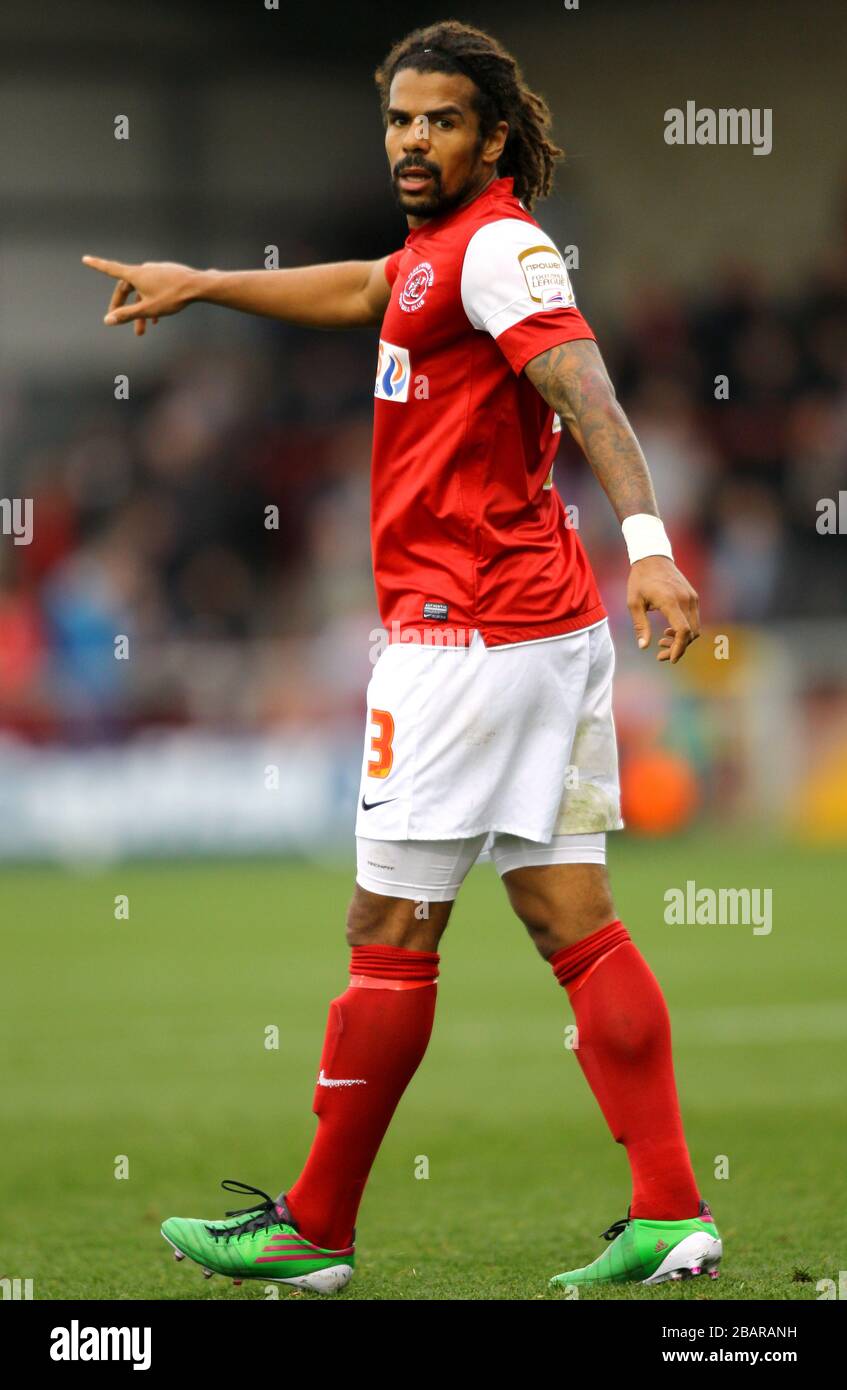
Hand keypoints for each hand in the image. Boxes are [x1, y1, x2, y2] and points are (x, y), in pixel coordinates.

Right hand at [81, 255, 199, 337]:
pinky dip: (150, 303)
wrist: (198, 286)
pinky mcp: (167, 275)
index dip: (97, 265)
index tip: (85, 259)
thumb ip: (127, 315)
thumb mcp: (147, 309)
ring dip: (139, 310)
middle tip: (117, 319)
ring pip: (141, 292)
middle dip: (122, 306)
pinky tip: (156, 320)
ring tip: (142, 331)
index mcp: (136, 274)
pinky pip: (153, 289)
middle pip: (126, 287)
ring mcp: (156, 272)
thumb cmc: (173, 297)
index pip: (111, 269)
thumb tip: (107, 320)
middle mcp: (144, 270)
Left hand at [626, 555, 699, 663]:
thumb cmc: (640, 580)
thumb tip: (644, 647)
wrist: (652, 557)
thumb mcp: (633, 603)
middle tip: (661, 654)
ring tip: (662, 641)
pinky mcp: (693, 596)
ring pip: (695, 628)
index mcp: (671, 601)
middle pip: (691, 633)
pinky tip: (668, 631)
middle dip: (678, 648)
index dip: (679, 648)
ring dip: (681, 640)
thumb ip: (640, 625)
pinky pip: (694, 619)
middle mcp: (686, 600)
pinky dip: (685, 629)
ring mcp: (692, 597)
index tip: (670, 659)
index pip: (683, 631)